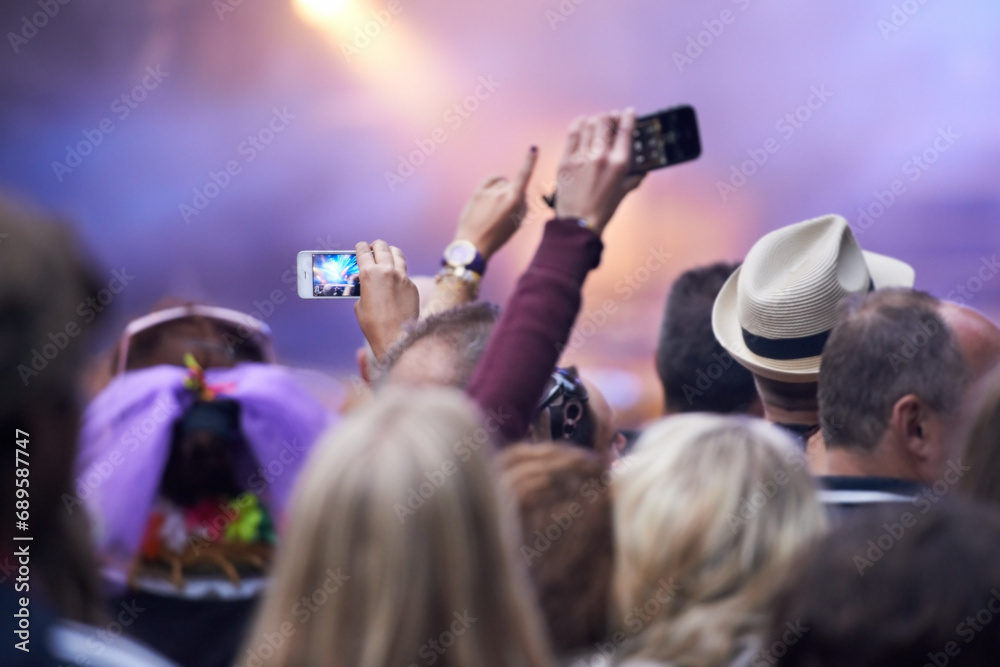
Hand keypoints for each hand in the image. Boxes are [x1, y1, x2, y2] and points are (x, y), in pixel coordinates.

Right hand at [354, 240, 418, 360]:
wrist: (396, 337)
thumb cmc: (374, 325)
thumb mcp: (360, 305)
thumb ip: (363, 290)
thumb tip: (368, 286)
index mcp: (369, 274)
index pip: (363, 252)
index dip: (360, 247)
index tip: (360, 246)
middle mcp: (387, 271)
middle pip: (382, 248)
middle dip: (376, 245)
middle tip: (374, 247)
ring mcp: (402, 277)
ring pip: (397, 254)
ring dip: (390, 251)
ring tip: (388, 253)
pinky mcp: (412, 285)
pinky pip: (404, 272)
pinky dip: (399, 270)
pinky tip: (396, 276)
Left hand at [453, 146, 537, 260]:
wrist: (473, 244)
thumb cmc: (497, 236)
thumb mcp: (516, 223)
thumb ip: (521, 205)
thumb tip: (520, 192)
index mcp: (513, 201)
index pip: (524, 176)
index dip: (530, 161)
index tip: (534, 148)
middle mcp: (501, 193)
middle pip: (514, 186)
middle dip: (514, 194)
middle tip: (507, 212)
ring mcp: (488, 192)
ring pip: (502, 183)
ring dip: (503, 190)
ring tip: (496, 208)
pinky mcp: (478, 192)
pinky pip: (491, 180)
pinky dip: (495, 183)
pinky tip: (493, 190)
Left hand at [554, 109, 643, 235]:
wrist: (578, 223)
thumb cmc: (603, 209)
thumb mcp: (624, 191)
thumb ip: (635, 177)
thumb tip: (644, 169)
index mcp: (619, 163)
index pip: (626, 129)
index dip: (629, 116)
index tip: (629, 112)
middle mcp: (601, 156)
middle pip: (606, 122)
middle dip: (611, 117)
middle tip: (611, 118)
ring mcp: (582, 157)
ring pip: (590, 124)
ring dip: (596, 120)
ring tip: (597, 122)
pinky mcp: (566, 160)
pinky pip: (573, 133)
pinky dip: (579, 124)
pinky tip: (582, 122)